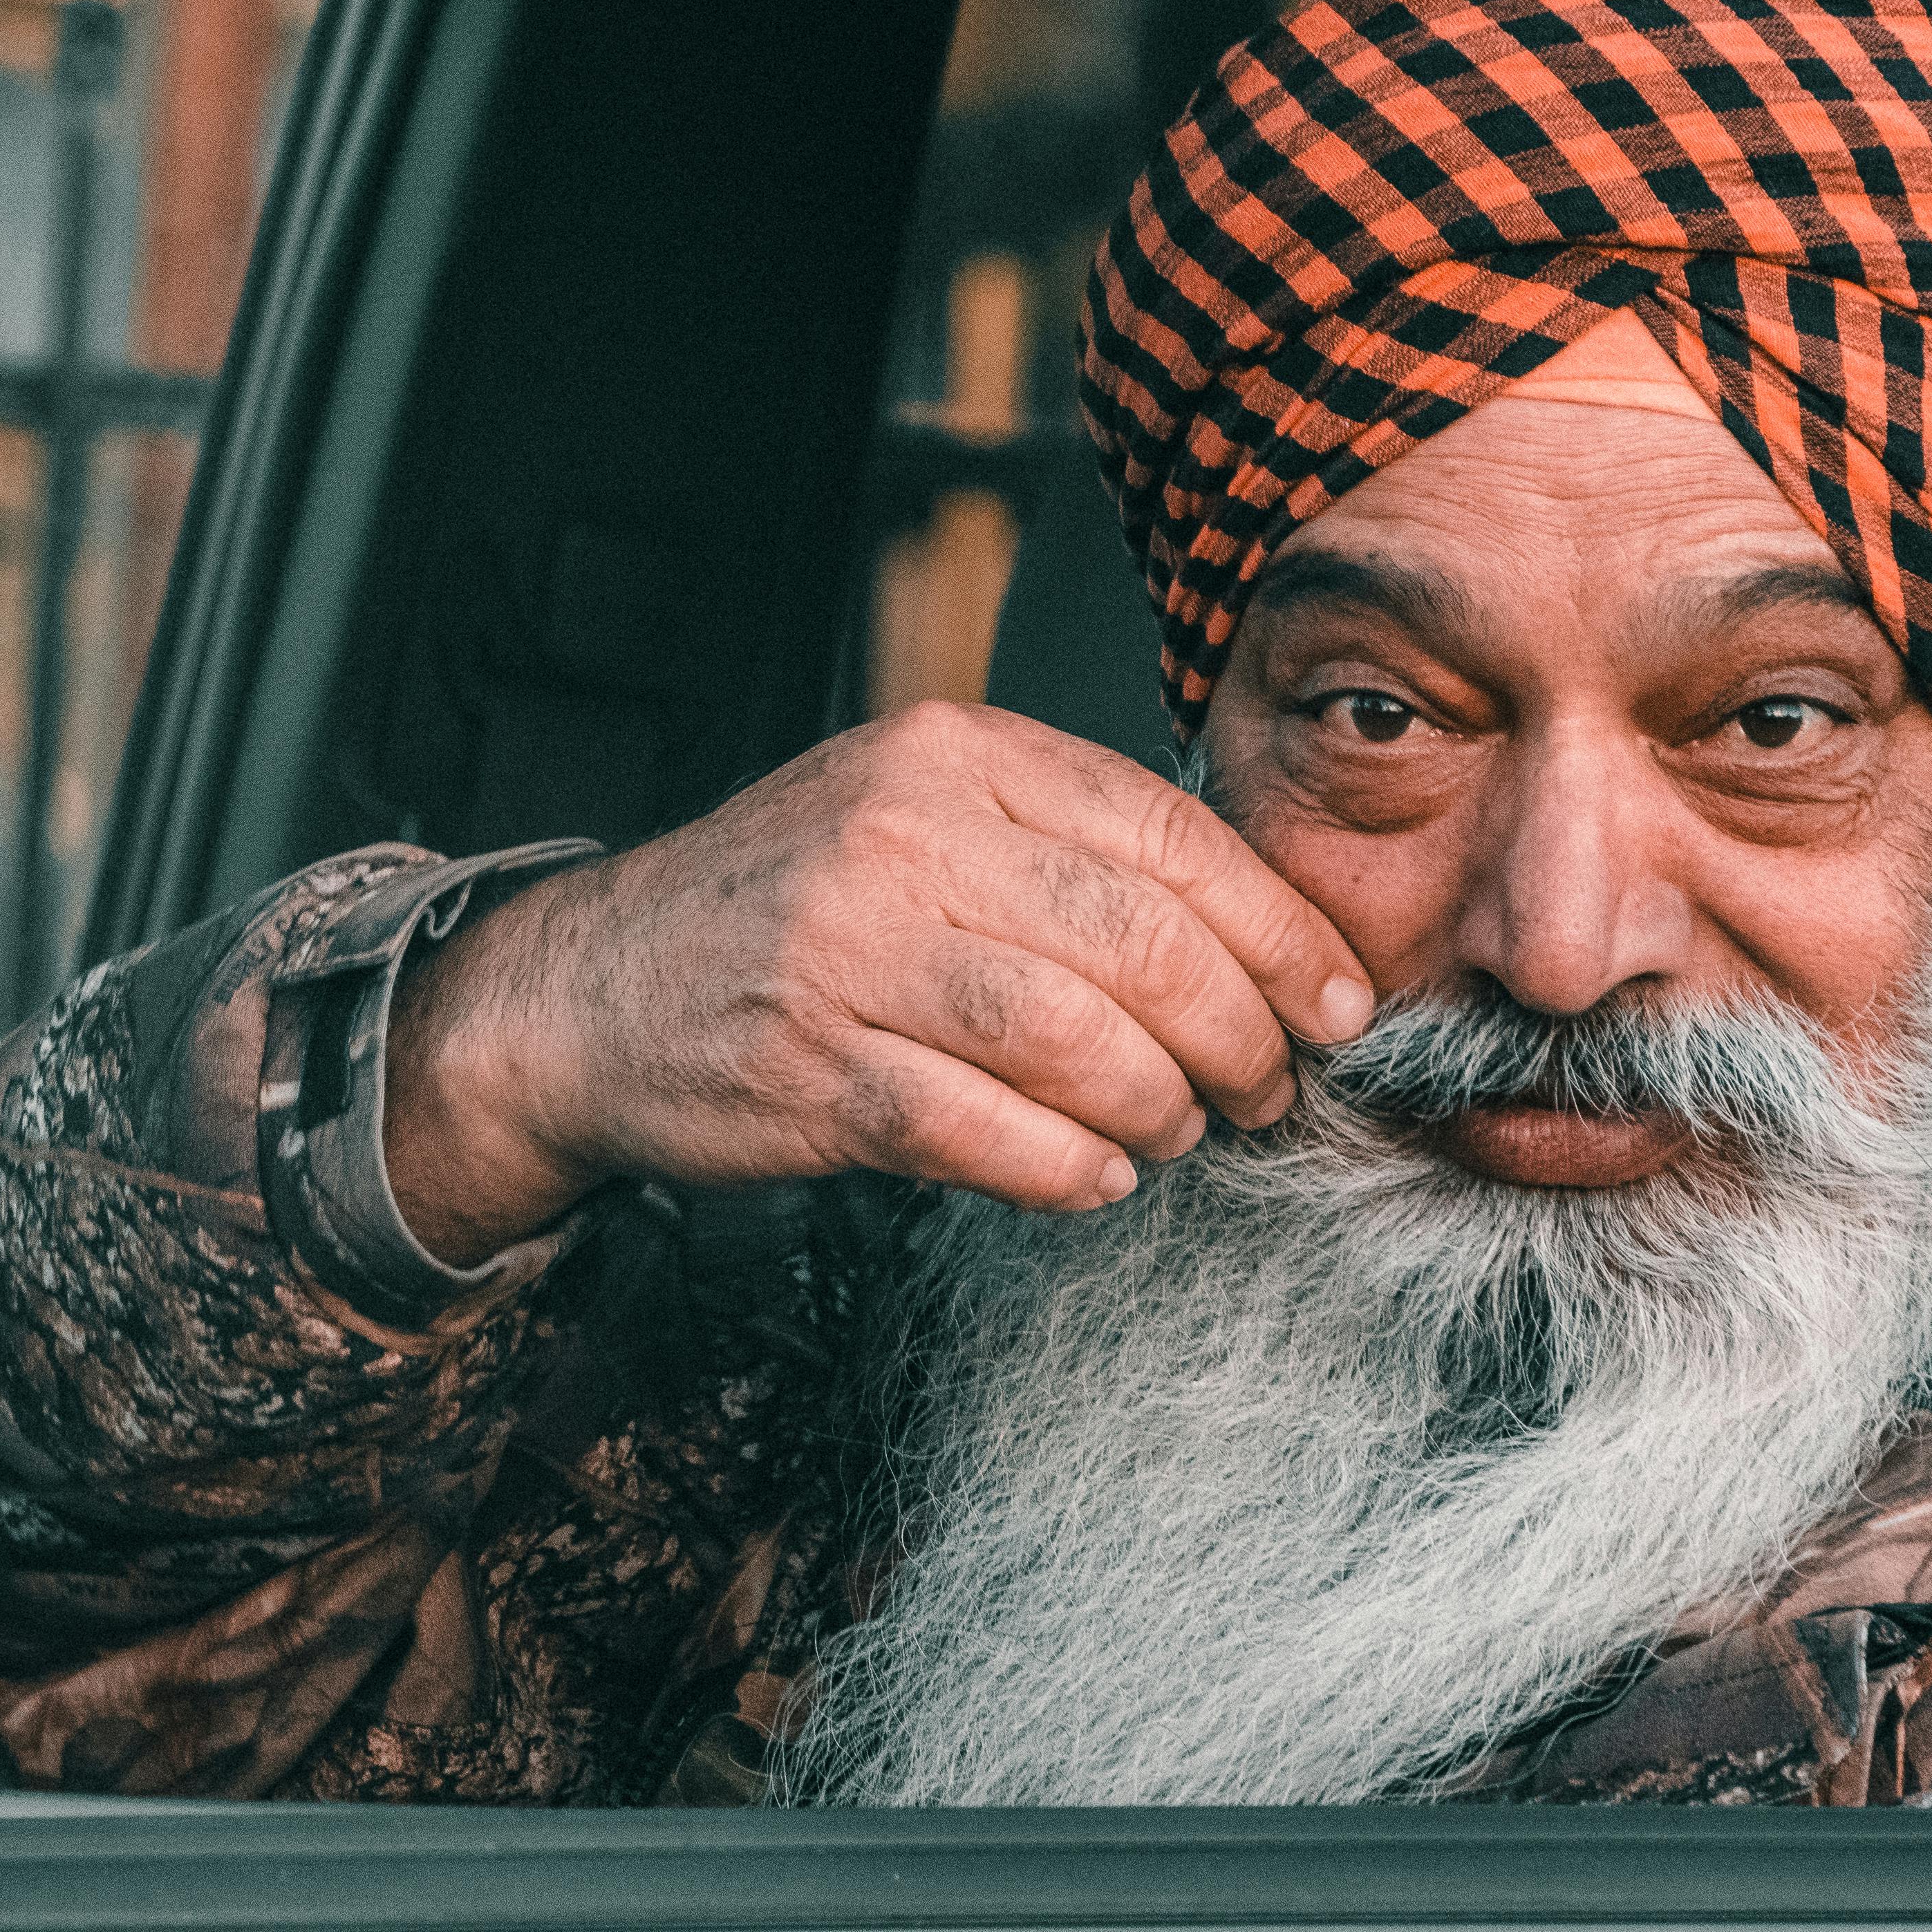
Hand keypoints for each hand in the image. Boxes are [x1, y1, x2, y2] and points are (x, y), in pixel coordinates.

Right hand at [383, 702, 1370, 1250]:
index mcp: (952, 756)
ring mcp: (845, 952)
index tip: (1339, 1004)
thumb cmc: (794, 910)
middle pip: (1141, 944)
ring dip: (1159, 1109)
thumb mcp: (923, 819)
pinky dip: (1065, 1168)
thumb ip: (1070, 853)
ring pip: (1075, 1041)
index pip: (1169, 837)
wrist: (592, 987)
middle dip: (1240, 1035)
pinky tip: (1093, 1175)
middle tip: (1266, 1088)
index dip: (1282, 932)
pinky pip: (984, 1132)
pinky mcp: (808, 1070)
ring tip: (1172, 1130)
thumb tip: (1266, 942)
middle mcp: (901, 835)